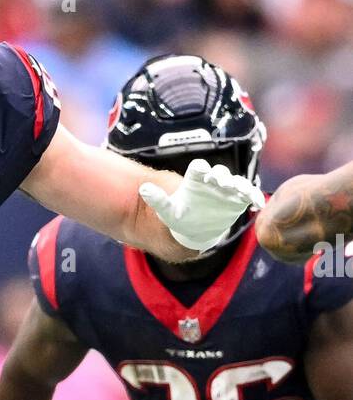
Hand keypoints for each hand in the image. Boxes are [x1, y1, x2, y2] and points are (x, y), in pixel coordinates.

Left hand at [139, 159, 263, 253]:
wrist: (193, 230)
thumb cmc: (179, 217)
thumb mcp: (167, 211)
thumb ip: (157, 200)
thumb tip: (142, 188)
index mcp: (195, 180)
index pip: (198, 169)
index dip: (200, 169)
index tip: (202, 173)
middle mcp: (212, 181)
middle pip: (219, 172)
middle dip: (221, 176)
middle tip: (221, 181)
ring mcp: (227, 190)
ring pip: (236, 182)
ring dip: (239, 185)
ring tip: (240, 192)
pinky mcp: (238, 201)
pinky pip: (249, 195)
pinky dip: (254, 197)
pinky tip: (257, 204)